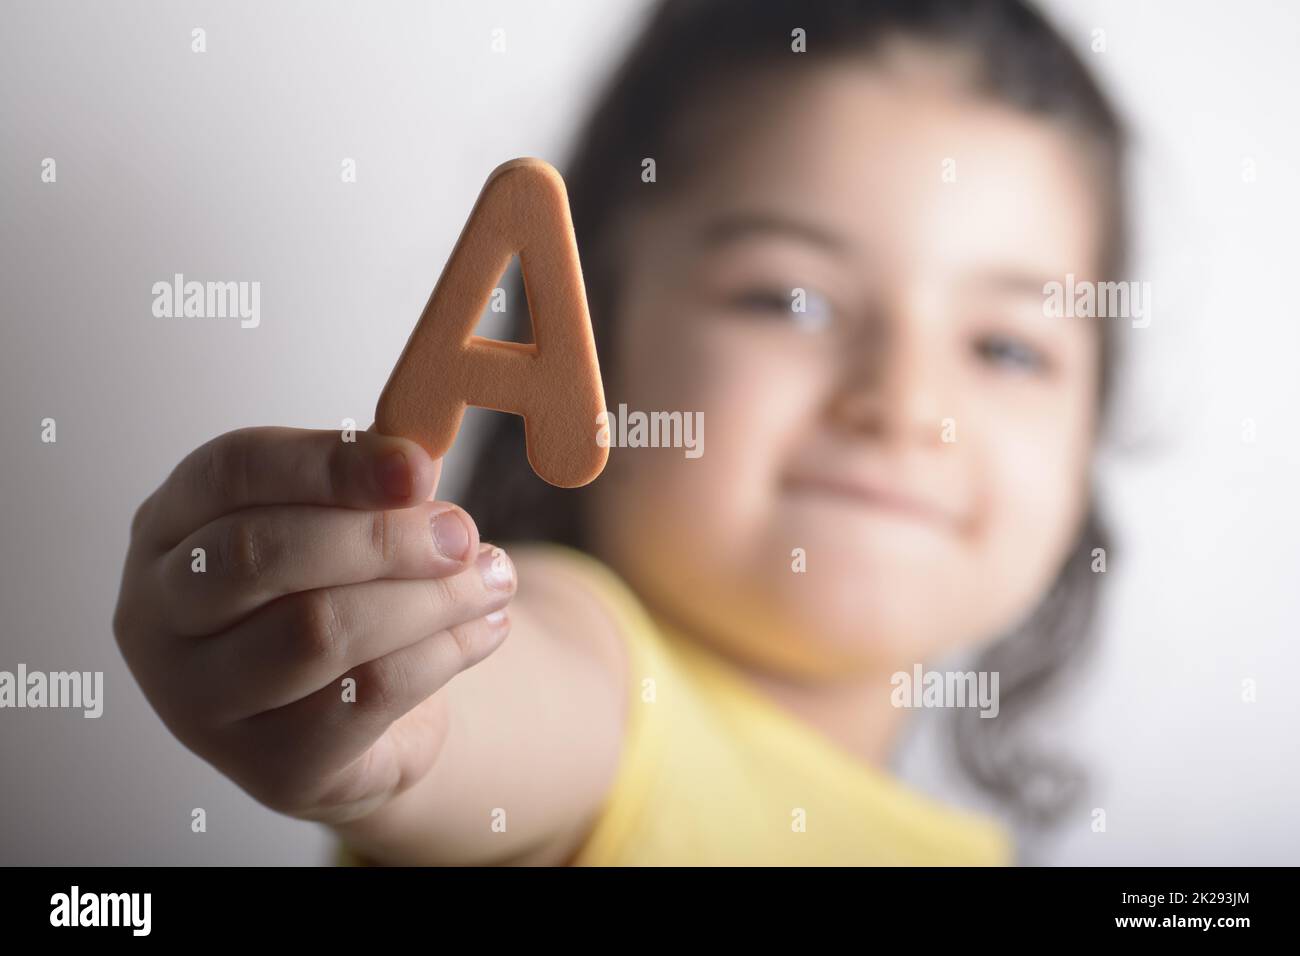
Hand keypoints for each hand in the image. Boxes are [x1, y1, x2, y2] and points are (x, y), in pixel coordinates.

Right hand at [112, 426, 515, 823]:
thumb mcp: (343, 521)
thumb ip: (370, 486)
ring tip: (493, 580)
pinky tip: (485, 629)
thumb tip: (415, 463)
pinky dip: (444, 653)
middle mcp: (159, 614)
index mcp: (171, 525)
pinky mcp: (267, 767)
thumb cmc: (337, 591)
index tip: (419, 466)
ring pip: (317, 631)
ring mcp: (199, 702)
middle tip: (463, 534)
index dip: (330, 463)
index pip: (232, 471)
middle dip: (381, 538)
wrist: (358, 717)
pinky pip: (368, 696)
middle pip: (261, 553)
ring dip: (428, 599)